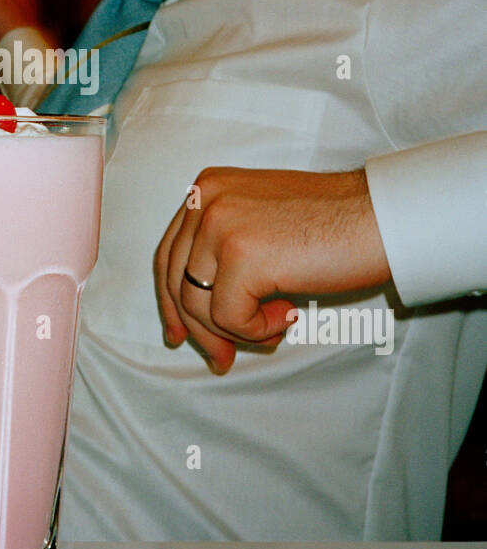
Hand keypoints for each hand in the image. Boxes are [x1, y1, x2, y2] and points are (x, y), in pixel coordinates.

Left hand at [154, 166, 391, 373]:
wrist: (380, 217)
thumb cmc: (331, 227)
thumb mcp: (260, 226)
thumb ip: (221, 256)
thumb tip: (189, 319)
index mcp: (207, 189)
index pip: (169, 255)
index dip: (171, 302)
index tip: (179, 334)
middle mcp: (205, 200)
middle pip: (177, 283)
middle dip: (199, 329)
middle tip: (222, 359)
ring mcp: (220, 224)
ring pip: (199, 306)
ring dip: (237, 330)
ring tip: (276, 324)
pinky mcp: (242, 254)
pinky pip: (229, 317)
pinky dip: (257, 329)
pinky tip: (289, 313)